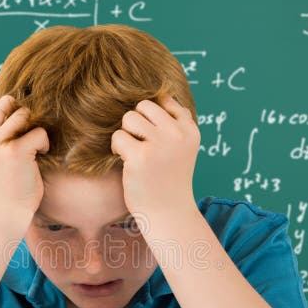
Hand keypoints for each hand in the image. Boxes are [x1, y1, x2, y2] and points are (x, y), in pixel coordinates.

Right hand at [0, 94, 48, 230]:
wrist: (3, 212)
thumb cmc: (0, 180)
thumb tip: (13, 98)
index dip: (7, 110)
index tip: (13, 130)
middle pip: (7, 102)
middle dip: (20, 115)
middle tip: (25, 136)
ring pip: (23, 113)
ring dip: (32, 127)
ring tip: (32, 145)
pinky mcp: (15, 151)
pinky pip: (38, 131)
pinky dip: (44, 143)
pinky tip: (40, 155)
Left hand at [111, 94, 199, 220]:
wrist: (168, 213)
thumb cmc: (169, 178)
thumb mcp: (182, 146)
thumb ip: (175, 121)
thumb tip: (159, 94)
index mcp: (190, 129)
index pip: (164, 101)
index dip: (152, 118)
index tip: (153, 139)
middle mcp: (178, 134)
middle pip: (143, 106)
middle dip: (136, 124)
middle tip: (139, 146)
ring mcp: (160, 144)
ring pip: (129, 118)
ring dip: (125, 134)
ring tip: (132, 152)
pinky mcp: (140, 157)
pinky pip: (118, 136)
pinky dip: (117, 148)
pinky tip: (125, 162)